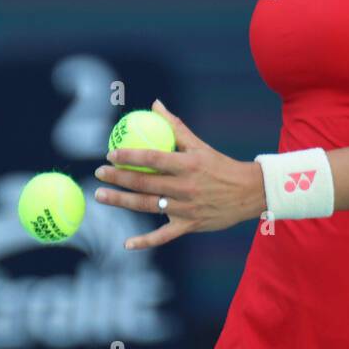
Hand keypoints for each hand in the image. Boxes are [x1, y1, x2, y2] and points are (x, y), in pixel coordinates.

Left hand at [94, 100, 266, 249]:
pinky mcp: (190, 225)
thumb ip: (175, 126)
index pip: (152, 158)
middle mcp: (186, 187)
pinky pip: (164, 236)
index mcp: (188, 164)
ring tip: (100, 196)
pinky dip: (145, 242)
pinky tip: (127, 243)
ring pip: (147, 205)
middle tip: (99, 173)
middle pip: (144, 182)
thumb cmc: (220, 165)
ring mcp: (186, 209)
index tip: (110, 154)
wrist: (249, 193)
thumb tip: (155, 105)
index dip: (129, 156)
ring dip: (121, 201)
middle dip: (118, 177)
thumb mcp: (199, 145)